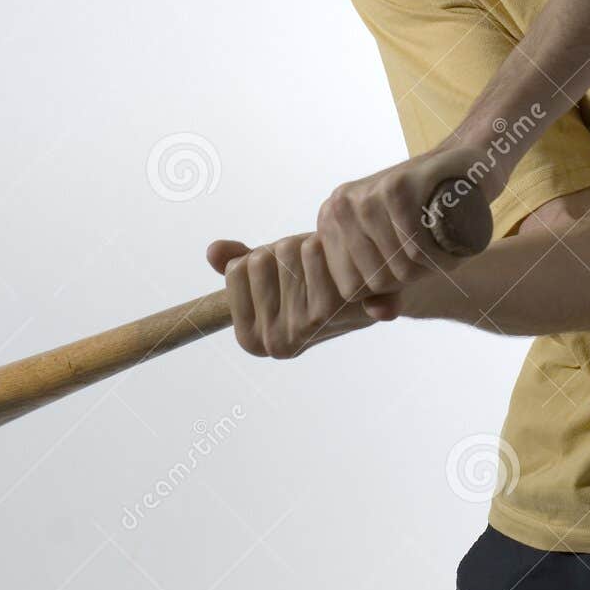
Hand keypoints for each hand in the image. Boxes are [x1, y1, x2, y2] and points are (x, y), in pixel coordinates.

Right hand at [206, 232, 378, 358]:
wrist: (377, 288)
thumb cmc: (319, 279)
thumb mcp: (275, 272)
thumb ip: (240, 263)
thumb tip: (212, 251)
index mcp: (251, 340)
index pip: (237, 269)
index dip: (262, 259)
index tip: (287, 277)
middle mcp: (273, 343)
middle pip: (258, 260)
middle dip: (284, 253)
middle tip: (313, 273)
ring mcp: (299, 329)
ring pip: (284, 251)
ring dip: (306, 248)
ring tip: (330, 270)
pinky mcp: (327, 310)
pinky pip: (307, 252)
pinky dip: (324, 246)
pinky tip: (342, 265)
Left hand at [315, 142, 493, 309]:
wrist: (461, 170)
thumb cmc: (424, 216)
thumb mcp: (397, 254)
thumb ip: (382, 288)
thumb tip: (377, 314)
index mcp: (330, 222)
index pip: (351, 288)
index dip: (386, 288)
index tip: (406, 264)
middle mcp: (341, 206)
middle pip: (377, 279)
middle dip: (411, 278)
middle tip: (429, 254)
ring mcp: (367, 195)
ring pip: (399, 267)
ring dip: (430, 267)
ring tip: (439, 244)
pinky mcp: (397, 187)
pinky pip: (416, 249)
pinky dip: (440, 255)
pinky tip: (447, 240)